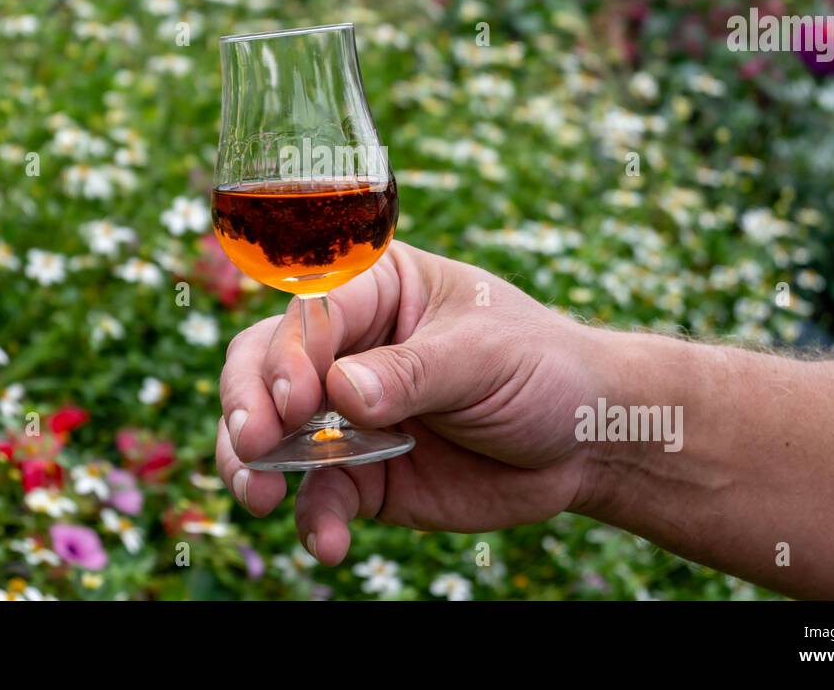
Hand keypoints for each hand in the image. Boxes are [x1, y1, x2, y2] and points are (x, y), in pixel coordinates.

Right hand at [215, 241, 601, 564]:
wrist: (586, 442)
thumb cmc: (542, 367)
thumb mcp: (486, 355)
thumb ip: (413, 372)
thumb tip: (341, 395)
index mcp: (377, 289)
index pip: (310, 312)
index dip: (289, 354)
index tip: (294, 400)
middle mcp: (348, 348)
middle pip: (265, 365)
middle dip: (248, 404)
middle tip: (253, 444)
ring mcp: (348, 415)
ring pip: (273, 434)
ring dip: (253, 465)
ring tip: (259, 496)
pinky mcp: (362, 475)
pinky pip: (319, 498)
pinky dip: (313, 521)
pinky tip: (329, 543)